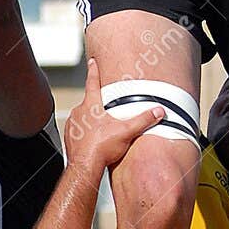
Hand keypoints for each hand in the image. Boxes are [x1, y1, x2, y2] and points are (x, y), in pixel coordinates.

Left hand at [64, 58, 162, 178]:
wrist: (85, 167)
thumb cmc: (102, 148)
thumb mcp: (127, 131)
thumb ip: (143, 120)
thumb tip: (158, 111)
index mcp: (91, 105)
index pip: (92, 82)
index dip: (94, 70)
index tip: (92, 62)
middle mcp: (79, 111)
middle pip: (89, 101)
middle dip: (98, 104)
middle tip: (106, 109)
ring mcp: (72, 124)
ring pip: (83, 116)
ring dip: (91, 120)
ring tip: (102, 129)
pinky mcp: (69, 137)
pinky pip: (78, 130)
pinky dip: (85, 132)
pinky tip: (94, 140)